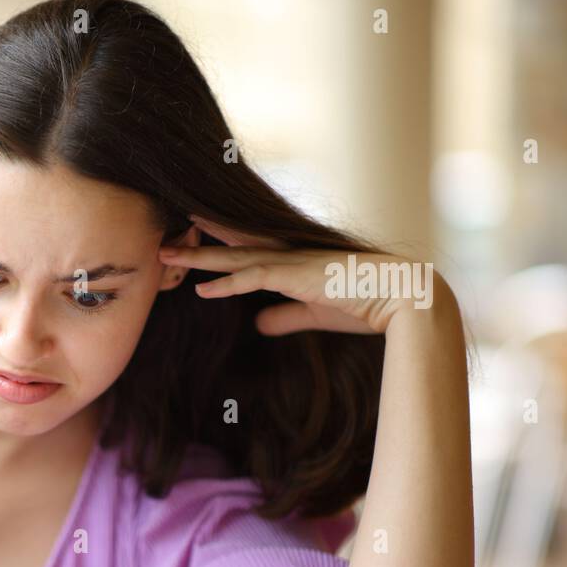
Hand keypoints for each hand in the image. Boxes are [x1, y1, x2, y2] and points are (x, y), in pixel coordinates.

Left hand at [160, 215, 421, 335]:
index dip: (216, 244)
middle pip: (232, 244)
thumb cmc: (366, 305)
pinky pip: (254, 276)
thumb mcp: (313, 314)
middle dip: (197, 242)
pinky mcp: (299, 275)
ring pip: (236, 254)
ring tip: (166, 255)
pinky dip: (226, 284)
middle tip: (162, 241)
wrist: (404, 299)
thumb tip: (259, 325)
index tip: (187, 242)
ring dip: (199, 257)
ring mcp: (294, 261)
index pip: (246, 248)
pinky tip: (201, 289)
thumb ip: (284, 316)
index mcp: (293, 259)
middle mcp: (290, 253)